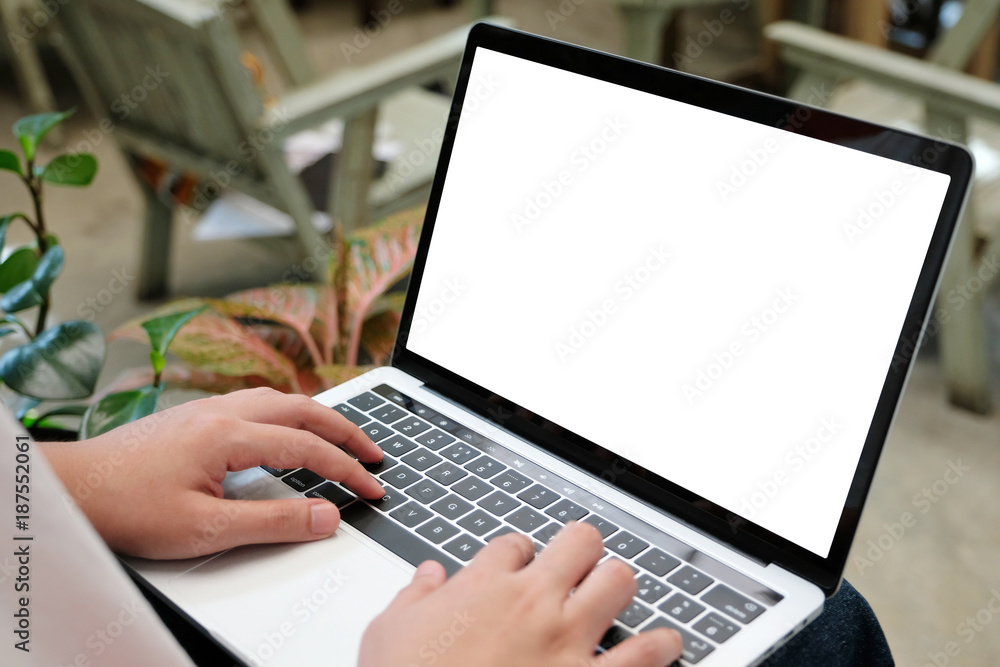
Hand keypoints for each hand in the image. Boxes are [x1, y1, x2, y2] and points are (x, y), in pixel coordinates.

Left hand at [40, 387, 384, 558]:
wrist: (72, 488)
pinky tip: (286, 431)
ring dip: (318, 417)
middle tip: (373, 453)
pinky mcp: (194, 416)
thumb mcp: (207, 528)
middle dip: (345, 430)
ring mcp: (207, 409)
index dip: (346, 469)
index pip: (308, 447)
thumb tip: (326, 516)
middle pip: (303, 408)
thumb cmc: (127, 507)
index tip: (372, 488)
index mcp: (229, 434)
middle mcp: (222, 411)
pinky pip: (257, 402)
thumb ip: (274, 522)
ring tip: (341, 437)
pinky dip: (289, 414)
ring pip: (280, 399)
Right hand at [359, 521, 682, 666]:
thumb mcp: (387, 635)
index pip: (516, 544)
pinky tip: (665, 644)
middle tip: (577, 565)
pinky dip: (660, 646)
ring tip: (616, 592)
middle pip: (579, 542)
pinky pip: (644, 655)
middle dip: (580, 550)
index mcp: (484, 585)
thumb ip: (412, 598)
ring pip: (618, 581)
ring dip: (618, 586)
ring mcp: (567, 640)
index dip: (520, 553)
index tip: (518, 567)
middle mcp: (532, 602)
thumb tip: (428, 577)